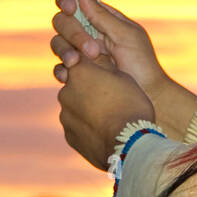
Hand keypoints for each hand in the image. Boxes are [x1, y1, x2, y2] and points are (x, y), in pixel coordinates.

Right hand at [51, 0, 168, 98]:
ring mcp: (80, 54)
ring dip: (66, 51)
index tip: (71, 8)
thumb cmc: (142, 63)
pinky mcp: (76, 74)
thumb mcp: (125, 35)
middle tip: (92, 49)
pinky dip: (62, 70)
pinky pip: (59, 68)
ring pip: (58, 44)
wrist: (147, 96)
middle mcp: (87, 34)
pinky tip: (70, 76)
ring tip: (79, 62)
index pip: (74, 2)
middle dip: (73, 33)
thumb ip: (101, 14)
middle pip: (62, 22)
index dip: (66, 1)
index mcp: (100, 19)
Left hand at [56, 55, 155, 171]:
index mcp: (79, 72)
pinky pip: (78, 127)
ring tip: (111, 118)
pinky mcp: (70, 136)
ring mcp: (65, 116)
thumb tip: (94, 51)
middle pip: (75, 85)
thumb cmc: (130, 105)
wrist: (128, 145)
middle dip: (89, 88)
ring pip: (76, 107)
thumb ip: (104, 64)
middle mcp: (65, 92)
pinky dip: (89, 127)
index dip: (93, 65)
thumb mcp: (123, 77)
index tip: (104, 72)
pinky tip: (106, 132)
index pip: (78, 58)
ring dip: (88, 109)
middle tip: (112, 97)